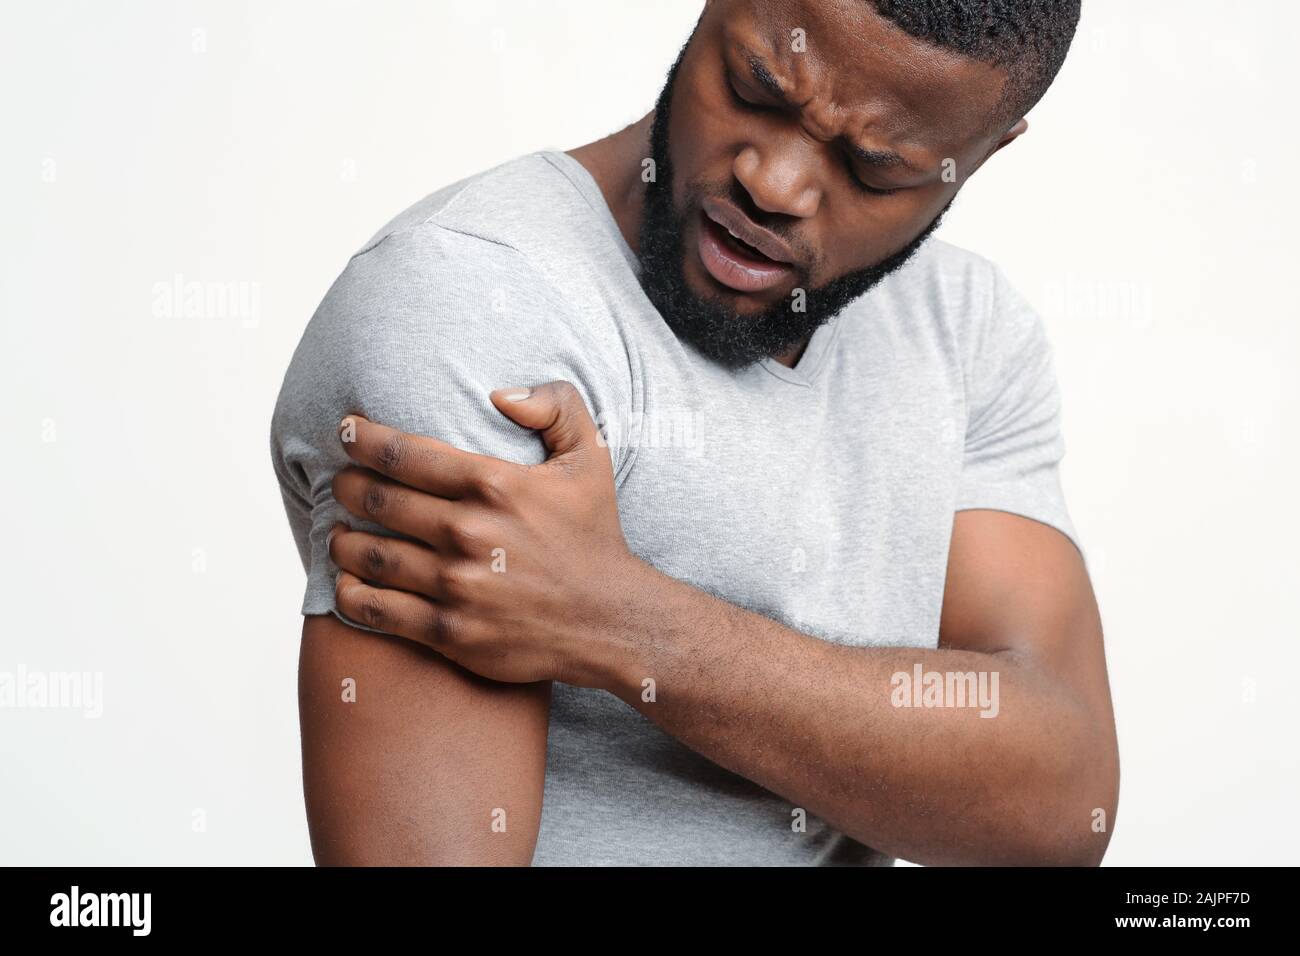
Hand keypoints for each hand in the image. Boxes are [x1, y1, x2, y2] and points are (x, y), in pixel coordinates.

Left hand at [327, 381, 644, 686]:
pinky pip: (376, 609)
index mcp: (494, 484)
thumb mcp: (591, 458)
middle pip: (378, 499)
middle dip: (348, 485)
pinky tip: (346, 580)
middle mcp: (468, 532)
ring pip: (369, 554)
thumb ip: (557, 406)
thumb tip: (498, 394)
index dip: (363, 438)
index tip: (345, 432)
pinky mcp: (449, 630)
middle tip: (342, 483)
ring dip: (341, 539)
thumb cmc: (594, 536)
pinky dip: (349, 592)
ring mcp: (456, 585)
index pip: (405, 453)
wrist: (610, 620)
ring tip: (339, 531)